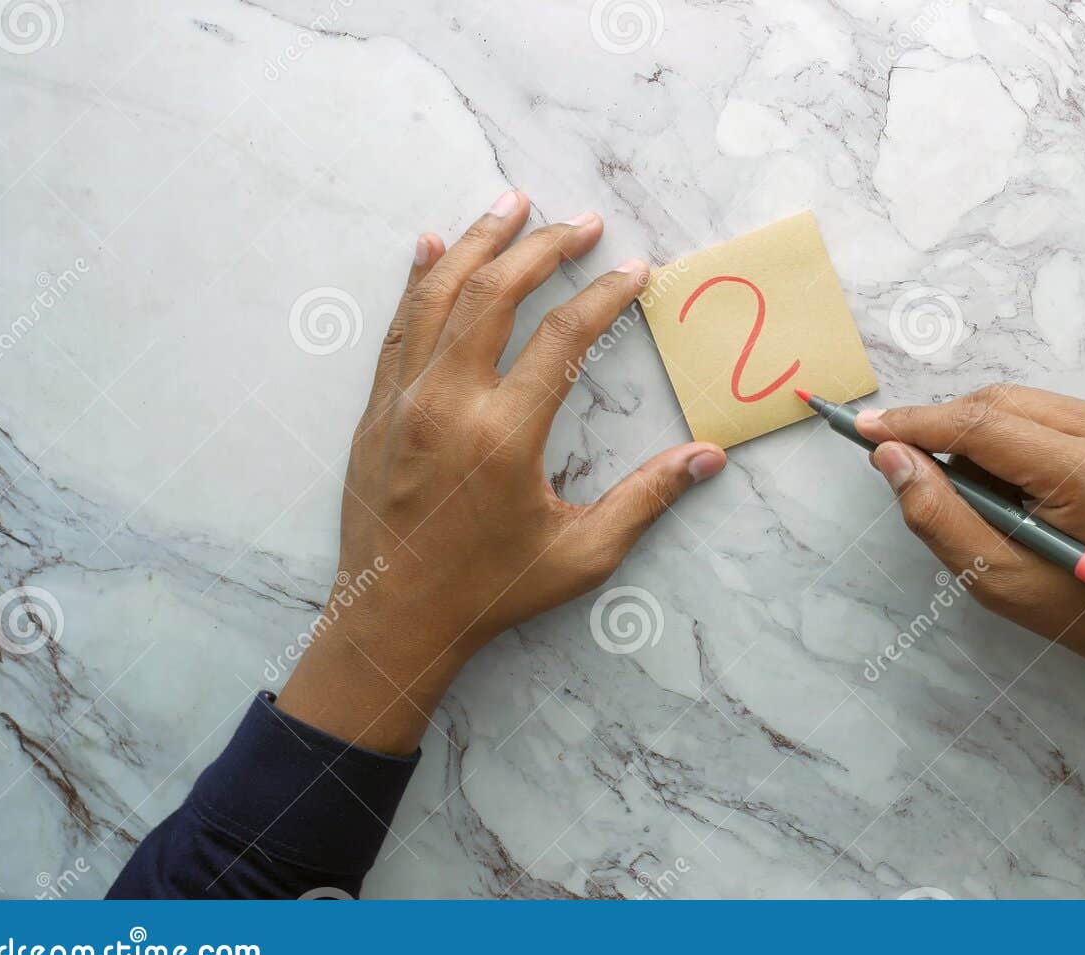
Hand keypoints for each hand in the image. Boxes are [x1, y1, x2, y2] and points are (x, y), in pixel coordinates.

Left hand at [277, 191, 725, 752]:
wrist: (392, 621)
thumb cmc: (489, 592)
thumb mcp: (581, 554)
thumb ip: (647, 499)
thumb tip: (709, 457)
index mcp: (503, 434)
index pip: (564, 337)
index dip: (605, 295)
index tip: (634, 270)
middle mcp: (447, 401)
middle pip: (496, 293)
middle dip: (544, 247)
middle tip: (582, 221)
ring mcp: (402, 399)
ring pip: (440, 295)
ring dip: (479, 242)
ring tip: (513, 202)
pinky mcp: (375, 408)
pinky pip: (398, 326)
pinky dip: (419, 280)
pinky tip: (433, 247)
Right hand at [856, 385, 1084, 742]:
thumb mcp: (999, 581)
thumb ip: (939, 516)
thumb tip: (889, 455)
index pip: (983, 426)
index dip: (917, 424)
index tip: (865, 428)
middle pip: (999, 403)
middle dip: (945, 431)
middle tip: (910, 471)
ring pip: (1019, 403)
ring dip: (978, 437)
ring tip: (978, 499)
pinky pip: (1044, 414)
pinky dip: (1010, 441)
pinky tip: (1011, 489)